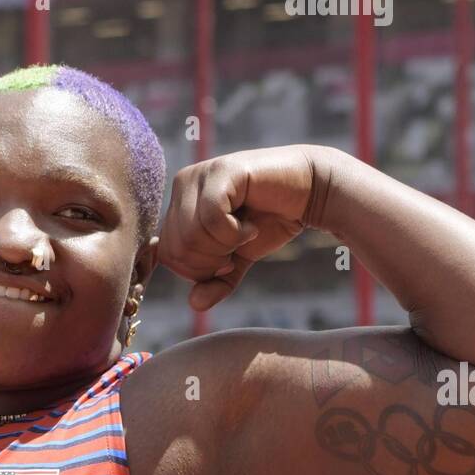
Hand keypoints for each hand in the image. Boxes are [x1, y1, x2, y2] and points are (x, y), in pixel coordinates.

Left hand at [158, 144, 332, 310]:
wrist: (308, 192)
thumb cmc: (268, 222)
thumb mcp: (237, 259)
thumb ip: (214, 282)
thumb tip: (194, 303)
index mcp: (178, 205)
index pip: (167, 253)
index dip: (196, 269)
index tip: (226, 260)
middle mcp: (183, 185)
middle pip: (177, 247)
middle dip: (210, 262)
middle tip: (236, 249)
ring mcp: (201, 175)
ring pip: (191, 234)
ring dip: (224, 247)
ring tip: (245, 234)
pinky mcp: (222, 171)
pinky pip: (211, 218)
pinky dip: (234, 233)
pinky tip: (250, 226)